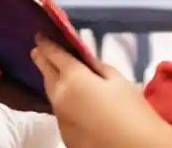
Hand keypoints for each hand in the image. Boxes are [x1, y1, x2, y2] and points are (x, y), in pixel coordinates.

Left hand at [32, 37, 171, 147]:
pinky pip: (60, 113)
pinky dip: (62, 104)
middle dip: (42, 61)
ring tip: (56, 75)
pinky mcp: (64, 135)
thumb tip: (83, 60)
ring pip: (51, 94)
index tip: (39, 37)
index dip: (45, 44)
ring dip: (52, 83)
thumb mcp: (118, 81)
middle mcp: (60, 96)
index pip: (52, 54)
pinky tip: (73, 104)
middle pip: (46, 74)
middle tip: (38, 52)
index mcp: (73, 78)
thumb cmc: (132, 112)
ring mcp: (60, 118)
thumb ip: (96, 66)